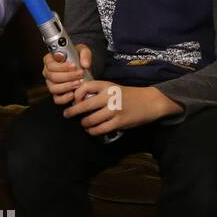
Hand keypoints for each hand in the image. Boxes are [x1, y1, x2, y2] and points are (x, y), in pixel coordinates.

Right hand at [43, 44, 91, 105]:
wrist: (82, 68)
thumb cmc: (78, 58)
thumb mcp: (82, 50)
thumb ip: (85, 54)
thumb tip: (84, 64)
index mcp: (49, 60)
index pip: (50, 65)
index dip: (62, 66)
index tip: (74, 65)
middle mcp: (48, 73)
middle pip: (52, 77)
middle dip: (68, 76)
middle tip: (80, 74)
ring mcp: (51, 84)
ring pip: (53, 88)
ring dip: (67, 86)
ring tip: (79, 83)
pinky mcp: (57, 94)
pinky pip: (57, 99)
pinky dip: (65, 98)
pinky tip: (73, 93)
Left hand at [63, 81, 179, 135]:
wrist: (150, 102)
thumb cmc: (129, 95)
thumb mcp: (113, 87)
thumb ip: (98, 92)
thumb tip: (79, 100)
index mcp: (107, 86)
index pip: (84, 87)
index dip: (75, 95)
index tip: (73, 100)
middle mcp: (109, 97)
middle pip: (84, 106)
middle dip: (72, 112)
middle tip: (67, 114)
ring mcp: (114, 110)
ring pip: (90, 120)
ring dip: (84, 123)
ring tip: (83, 124)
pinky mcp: (119, 122)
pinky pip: (100, 129)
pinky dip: (93, 131)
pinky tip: (91, 130)